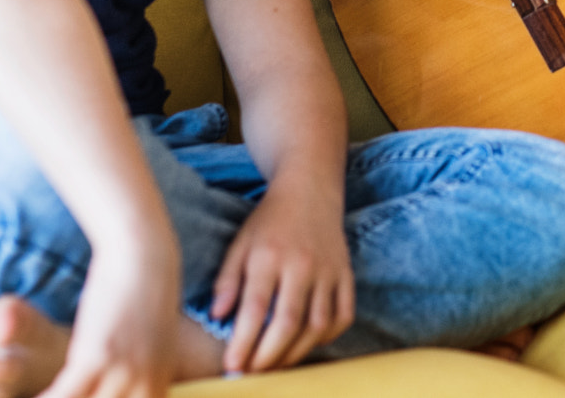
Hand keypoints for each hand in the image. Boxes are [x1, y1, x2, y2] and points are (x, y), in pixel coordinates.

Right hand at [42, 236, 181, 397]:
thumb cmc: (143, 294)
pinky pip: (62, 397)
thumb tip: (132, 382)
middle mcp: (145, 386)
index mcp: (159, 386)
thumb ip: (143, 370)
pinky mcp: (97, 357)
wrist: (144, 256)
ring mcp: (123, 374)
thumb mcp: (153, 341)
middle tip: (57, 396)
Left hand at [210, 179, 353, 374]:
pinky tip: (308, 343)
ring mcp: (328, 270)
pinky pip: (342, 315)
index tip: (232, 366)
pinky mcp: (346, 274)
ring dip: (296, 353)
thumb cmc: (269, 221)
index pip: (256, 308)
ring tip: (276, 365)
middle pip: (288, 322)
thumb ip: (227, 280)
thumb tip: (218, 317)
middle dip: (269, 356)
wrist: (310, 190)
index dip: (243, 342)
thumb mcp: (240, 243)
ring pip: (317, 325)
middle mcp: (302, 264)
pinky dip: (327, 336)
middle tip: (253, 373)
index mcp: (269, 255)